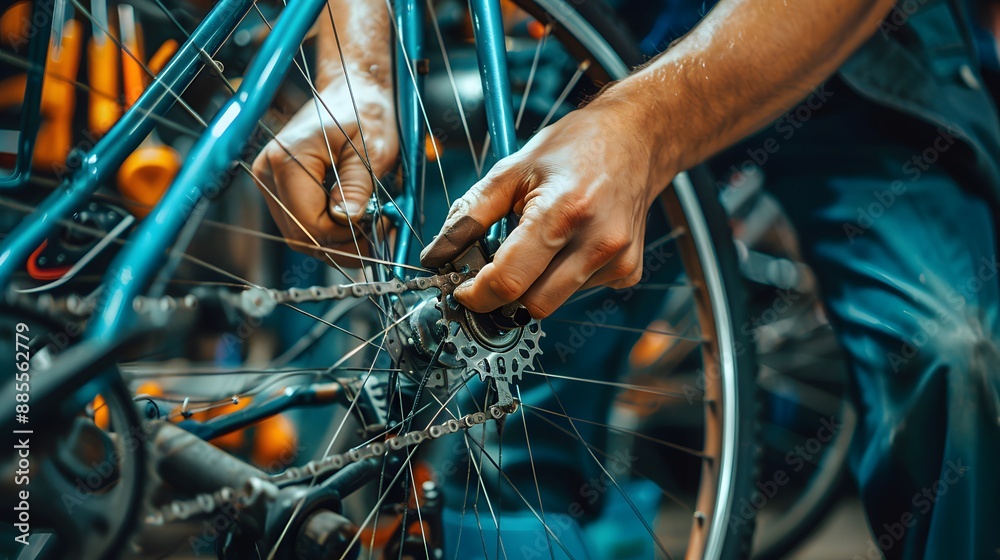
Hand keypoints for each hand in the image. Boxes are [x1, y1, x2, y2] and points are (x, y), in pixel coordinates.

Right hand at [252, 78, 397, 257]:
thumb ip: (357, 185)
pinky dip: (330, 230)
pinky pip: (302, 223)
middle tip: (380, 236)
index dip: (346, 238)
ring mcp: (270, 182)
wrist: (351, 90)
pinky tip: (356, 223)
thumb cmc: (363, 112)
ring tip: (372, 229)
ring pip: (301, 236)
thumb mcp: (371, 149)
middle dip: (343, 245)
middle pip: (302, 236)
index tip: (379, 231)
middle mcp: (269, 173)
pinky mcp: (279, 188)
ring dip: (338, 241)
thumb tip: (347, 220)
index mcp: (287, 160)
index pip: (310, 225)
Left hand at [420, 97, 672, 317]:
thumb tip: (436, 255)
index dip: (477, 294)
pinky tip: (569, 244)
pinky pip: (578, 293)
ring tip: (536, 246)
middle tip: (490, 273)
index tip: (462, 291)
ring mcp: (617, 259)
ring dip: (533, 286)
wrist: (636, 138)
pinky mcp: (628, 270)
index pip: (509, 280)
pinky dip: (561, 279)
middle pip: (531, 304)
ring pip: (554, 302)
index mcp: (562, 211)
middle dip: (503, 295)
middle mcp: (596, 240)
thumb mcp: (512, 169)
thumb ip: (470, 215)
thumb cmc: (573, 147)